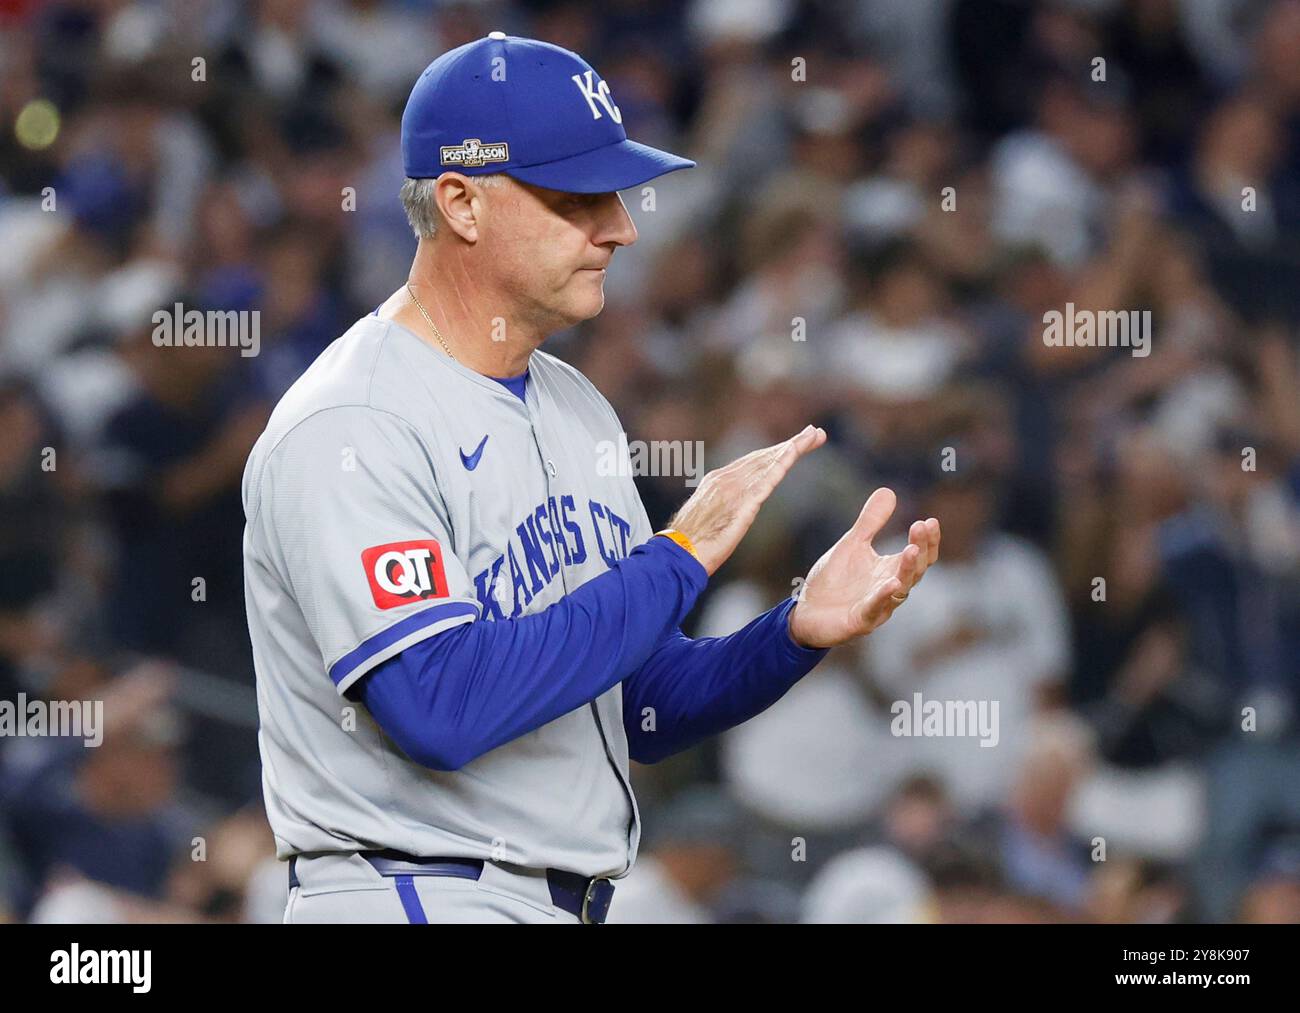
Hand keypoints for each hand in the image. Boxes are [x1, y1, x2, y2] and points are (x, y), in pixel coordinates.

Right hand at [668, 425, 826, 575]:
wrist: (679, 555)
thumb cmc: (690, 545)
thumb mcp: (708, 520)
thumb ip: (722, 509)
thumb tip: (729, 512)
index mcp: (717, 481)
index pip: (752, 462)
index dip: (775, 453)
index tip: (794, 445)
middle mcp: (726, 478)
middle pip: (764, 457)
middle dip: (791, 444)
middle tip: (814, 432)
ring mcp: (735, 488)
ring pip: (770, 462)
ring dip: (794, 448)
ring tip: (815, 436)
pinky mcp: (744, 502)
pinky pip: (768, 478)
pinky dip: (783, 462)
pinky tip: (796, 451)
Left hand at [788, 487, 939, 648]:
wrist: (806, 613)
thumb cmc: (834, 581)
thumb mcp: (852, 545)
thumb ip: (870, 522)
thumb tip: (888, 490)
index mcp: (890, 570)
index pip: (919, 555)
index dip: (927, 540)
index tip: (930, 521)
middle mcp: (890, 589)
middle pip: (915, 570)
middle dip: (920, 548)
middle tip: (921, 526)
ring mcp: (878, 607)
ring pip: (900, 590)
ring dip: (907, 570)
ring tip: (911, 550)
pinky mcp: (860, 621)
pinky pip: (874, 609)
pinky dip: (883, 597)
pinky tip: (890, 584)